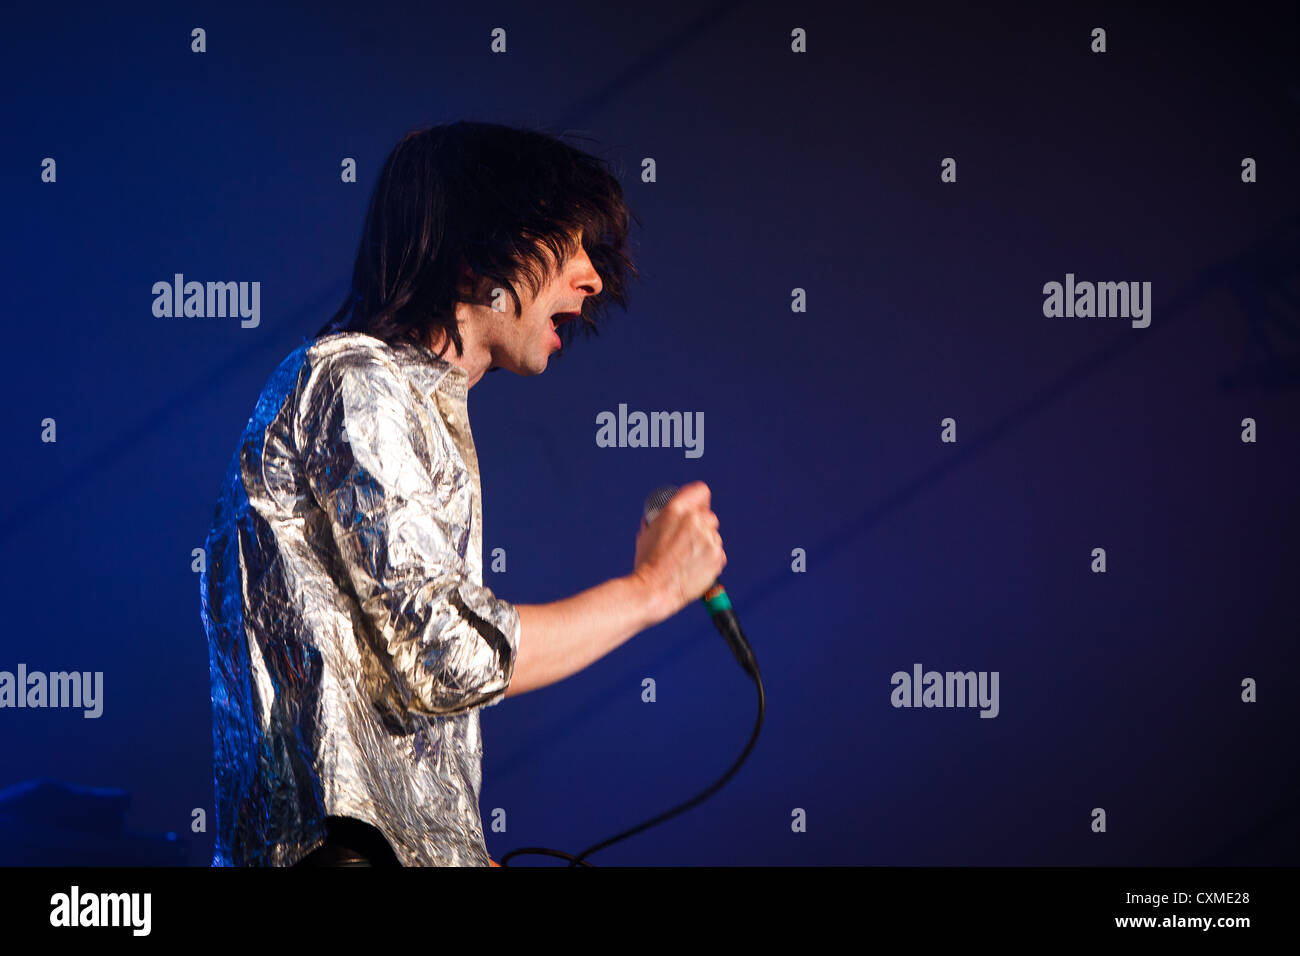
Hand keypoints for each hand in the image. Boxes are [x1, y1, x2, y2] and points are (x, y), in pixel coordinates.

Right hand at [631, 481, 726, 620]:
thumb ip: (660, 518)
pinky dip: (709, 559)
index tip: (695, 507)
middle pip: (708, 515)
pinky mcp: (717, 556)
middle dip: (700, 526)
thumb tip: (662, 514)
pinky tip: (694, 567)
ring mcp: (709, 539)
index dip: (698, 499)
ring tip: (688, 558)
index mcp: (676, 509)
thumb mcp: (647, 532)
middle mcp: (695, 520)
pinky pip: (718, 552)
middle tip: (688, 540)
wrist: (654, 589)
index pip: (701, 491)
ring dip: (705, 543)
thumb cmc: (647, 563)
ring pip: (713, 535)